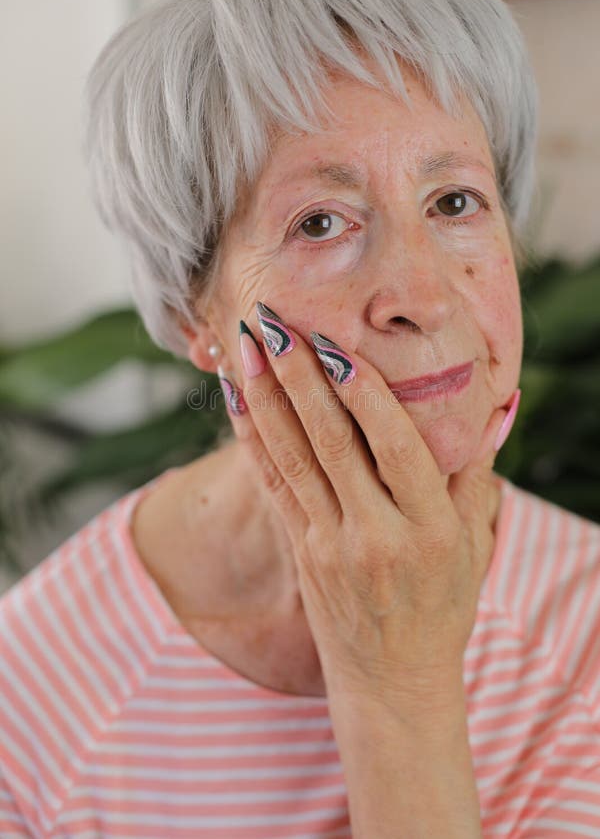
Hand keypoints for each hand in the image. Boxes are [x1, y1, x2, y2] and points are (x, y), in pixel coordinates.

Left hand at [232, 303, 510, 706]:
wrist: (394, 680)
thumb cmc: (443, 604)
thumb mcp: (474, 543)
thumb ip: (473, 474)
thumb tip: (493, 404)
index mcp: (432, 529)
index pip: (396, 449)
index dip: (364, 396)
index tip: (336, 346)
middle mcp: (379, 535)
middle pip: (333, 443)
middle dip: (299, 376)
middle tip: (274, 322)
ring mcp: (332, 546)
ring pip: (294, 458)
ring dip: (265, 396)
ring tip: (245, 344)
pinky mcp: (302, 552)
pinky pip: (274, 485)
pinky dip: (253, 437)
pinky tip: (237, 398)